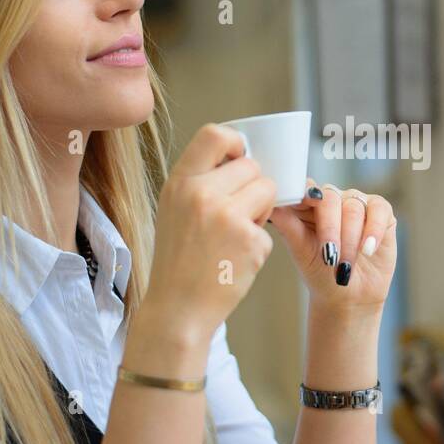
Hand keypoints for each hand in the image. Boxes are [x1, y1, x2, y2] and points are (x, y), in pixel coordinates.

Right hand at [144, 123, 276, 348]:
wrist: (177, 310)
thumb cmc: (179, 260)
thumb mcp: (174, 209)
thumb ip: (200, 181)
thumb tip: (240, 156)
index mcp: (180, 183)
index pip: (215, 134)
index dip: (236, 143)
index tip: (239, 160)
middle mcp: (202, 194)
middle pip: (252, 166)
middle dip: (253, 187)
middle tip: (237, 213)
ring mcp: (228, 217)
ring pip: (269, 190)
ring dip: (262, 210)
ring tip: (236, 234)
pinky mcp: (250, 241)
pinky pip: (269, 228)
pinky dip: (258, 244)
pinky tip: (236, 259)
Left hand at [264, 177, 396, 317]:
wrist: (349, 296)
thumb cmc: (320, 273)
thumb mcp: (301, 251)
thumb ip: (289, 226)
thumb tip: (272, 205)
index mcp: (307, 205)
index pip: (305, 188)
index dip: (306, 194)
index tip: (307, 203)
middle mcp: (332, 199)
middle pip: (330, 199)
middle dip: (330, 229)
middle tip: (329, 257)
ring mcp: (356, 202)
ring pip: (354, 208)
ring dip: (350, 240)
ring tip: (346, 266)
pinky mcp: (380, 211)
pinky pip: (379, 210)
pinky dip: (374, 230)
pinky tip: (368, 250)